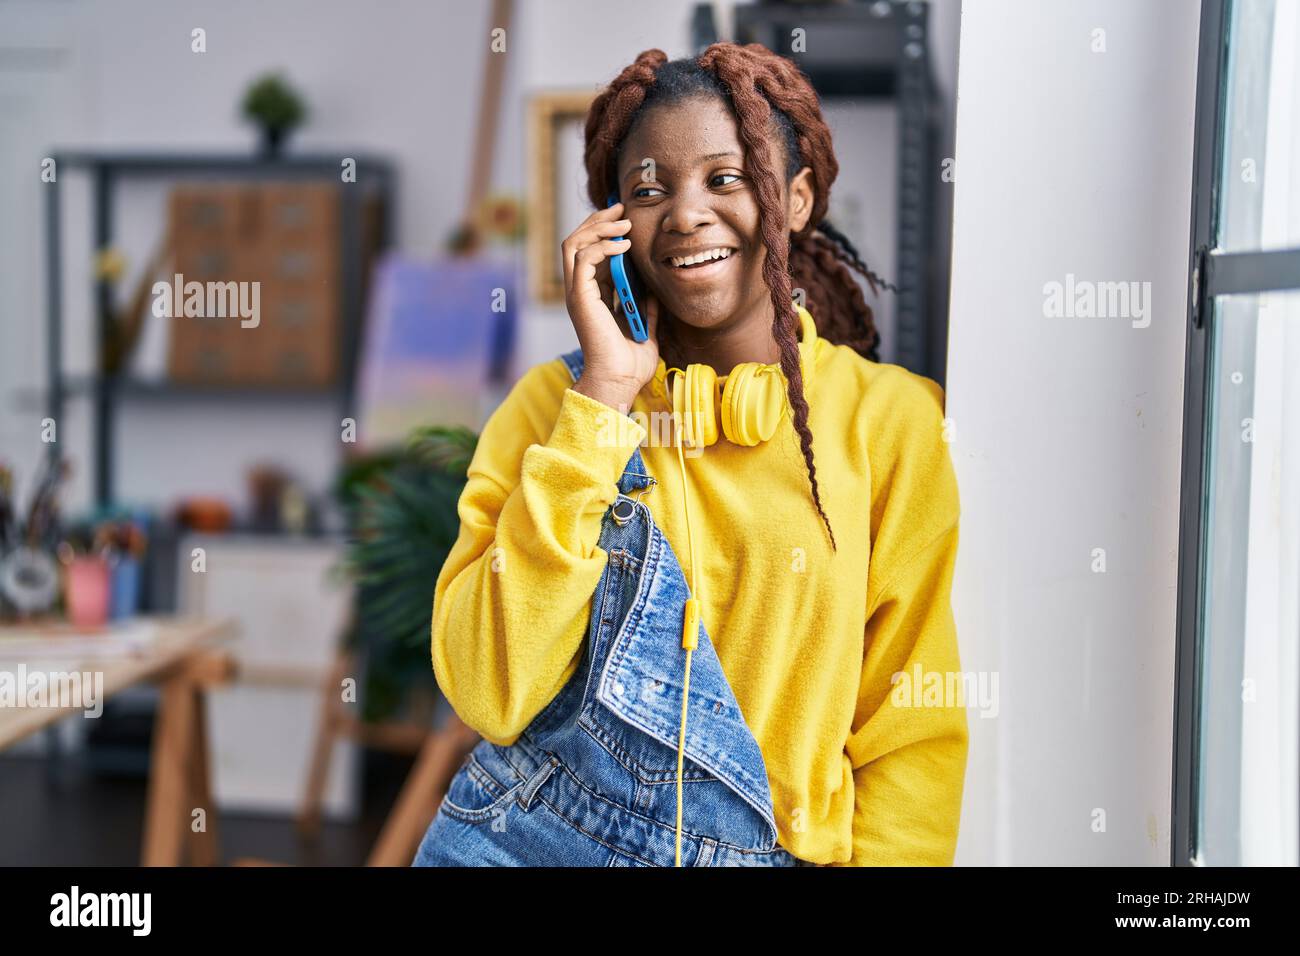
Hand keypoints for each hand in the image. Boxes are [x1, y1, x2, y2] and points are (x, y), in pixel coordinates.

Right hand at [561, 201, 660, 409]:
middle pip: (576, 240)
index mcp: (592, 295)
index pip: (589, 250)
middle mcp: (580, 291)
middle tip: (621, 208)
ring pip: (573, 243)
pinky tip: (623, 245)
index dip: (604, 229)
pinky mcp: (579, 298)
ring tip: (623, 222)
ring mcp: (577, 293)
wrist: (620, 381)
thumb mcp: (645, 326)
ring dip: (598, 227)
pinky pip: (583, 259)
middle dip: (598, 220)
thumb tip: (655, 289)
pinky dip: (602, 246)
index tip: (626, 216)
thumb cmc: (630, 362)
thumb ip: (646, 306)